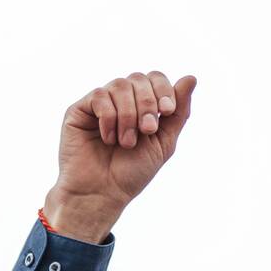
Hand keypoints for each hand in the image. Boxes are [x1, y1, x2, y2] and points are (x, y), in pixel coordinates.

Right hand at [44, 71, 196, 242]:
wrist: (101, 194)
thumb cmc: (130, 173)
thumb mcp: (163, 143)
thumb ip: (178, 112)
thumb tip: (191, 77)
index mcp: (140, 106)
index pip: (154, 78)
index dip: (163, 89)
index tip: (167, 111)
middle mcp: (119, 101)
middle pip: (138, 78)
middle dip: (147, 104)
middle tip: (147, 130)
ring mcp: (99, 105)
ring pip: (119, 86)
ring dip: (128, 115)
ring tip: (126, 142)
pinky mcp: (79, 110)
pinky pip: (99, 96)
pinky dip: (108, 118)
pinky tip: (108, 140)